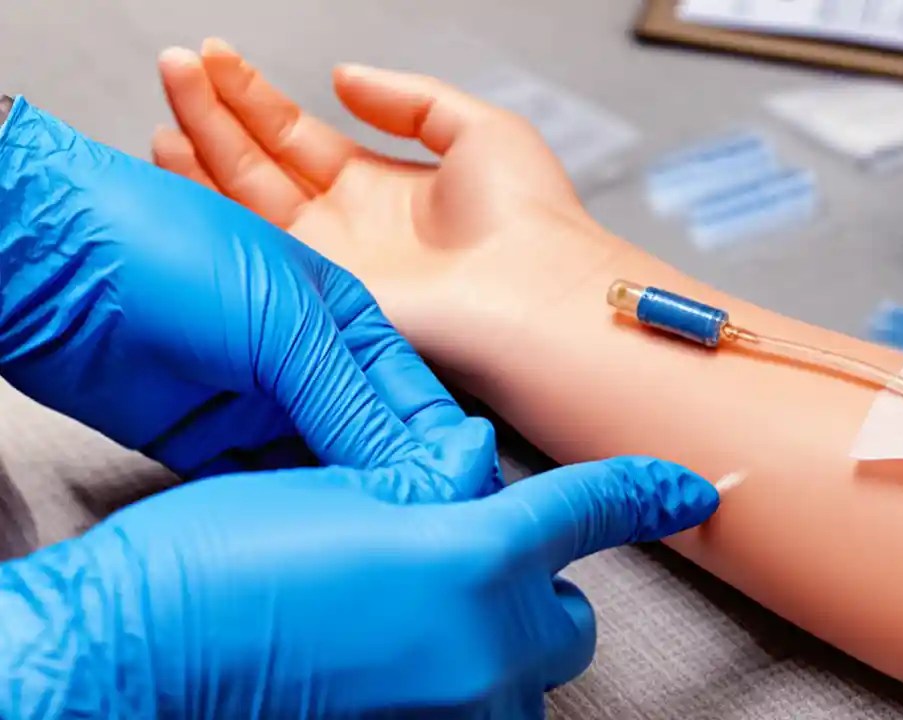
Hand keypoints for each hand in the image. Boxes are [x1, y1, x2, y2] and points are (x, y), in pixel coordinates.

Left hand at [0, 95, 495, 495]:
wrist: (49, 265)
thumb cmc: (169, 254)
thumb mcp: (285, 324)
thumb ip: (347, 401)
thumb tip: (410, 468)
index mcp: (343, 318)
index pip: (411, 392)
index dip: (439, 441)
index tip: (465, 491)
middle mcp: (306, 363)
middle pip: (369, 435)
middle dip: (397, 480)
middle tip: (423, 530)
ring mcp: (255, 402)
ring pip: (319, 467)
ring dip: (342, 500)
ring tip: (371, 543)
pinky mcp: (204, 440)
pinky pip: (258, 485)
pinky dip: (283, 510)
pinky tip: (305, 534)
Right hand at [0, 457, 717, 717]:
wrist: (136, 659)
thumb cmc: (220, 564)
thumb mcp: (330, 488)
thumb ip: (422, 480)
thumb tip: (472, 463)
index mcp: (474, 561)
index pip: (588, 513)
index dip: (647, 494)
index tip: (692, 491)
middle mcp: (486, 649)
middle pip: (567, 623)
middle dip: (536, 592)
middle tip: (463, 567)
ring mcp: (457, 714)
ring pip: (527, 680)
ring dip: (501, 649)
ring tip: (423, 623)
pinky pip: (478, 718)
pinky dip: (460, 691)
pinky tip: (396, 664)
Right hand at [153, 41, 622, 363]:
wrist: (535, 288)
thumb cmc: (528, 216)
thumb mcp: (477, 129)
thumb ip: (408, 98)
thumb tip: (343, 77)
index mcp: (381, 188)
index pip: (300, 137)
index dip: (257, 97)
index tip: (218, 55)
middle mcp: (345, 226)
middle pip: (260, 161)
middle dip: (215, 111)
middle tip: (176, 63)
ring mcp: (324, 260)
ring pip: (243, 196)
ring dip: (199, 145)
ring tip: (167, 93)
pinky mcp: (311, 290)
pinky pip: (246, 241)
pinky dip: (205, 199)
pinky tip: (173, 152)